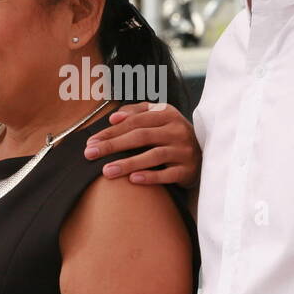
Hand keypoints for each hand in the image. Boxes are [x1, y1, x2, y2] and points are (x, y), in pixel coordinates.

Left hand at [83, 101, 200, 187]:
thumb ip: (136, 113)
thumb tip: (113, 117)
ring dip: (128, 163)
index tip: (91, 141)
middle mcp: (177, 130)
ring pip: (154, 156)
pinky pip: (168, 174)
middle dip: (113, 145)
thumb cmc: (171, 134)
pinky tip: (132, 180)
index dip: (112, 131)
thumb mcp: (158, 117)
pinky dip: (151, 177)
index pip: (135, 121)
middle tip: (90, 154)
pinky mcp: (188, 170)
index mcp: (168, 114)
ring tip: (107, 171)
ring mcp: (184, 150)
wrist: (203, 153)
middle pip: (141, 136)